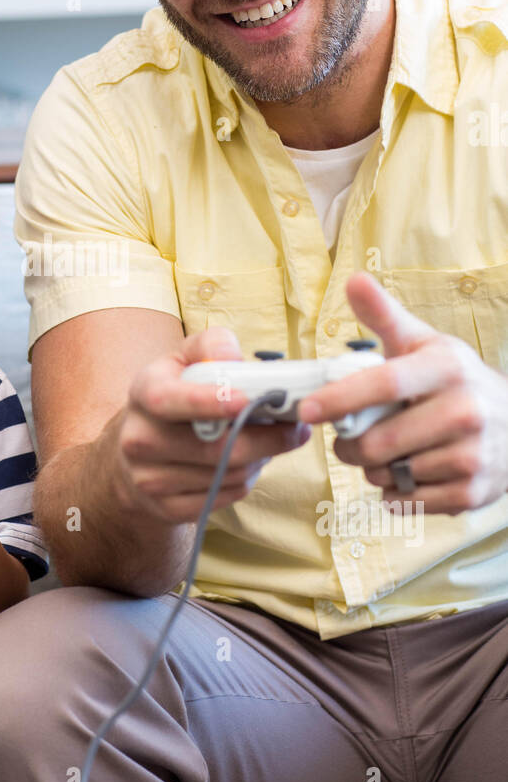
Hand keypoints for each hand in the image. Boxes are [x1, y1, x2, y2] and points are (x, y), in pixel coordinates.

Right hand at [114, 325, 311, 523]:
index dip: (208, 402)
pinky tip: (247, 463)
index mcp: (143, 394)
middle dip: (266, 439)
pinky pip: (224, 497)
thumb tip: (233, 358)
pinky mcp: (166, 508)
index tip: (248, 400)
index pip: (170, 400)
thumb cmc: (174, 394)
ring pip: (226, 475)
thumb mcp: (185, 359)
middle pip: (213, 448)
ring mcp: (149, 479)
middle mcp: (140, 439)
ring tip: (267, 442)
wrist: (135, 449)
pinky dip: (245, 480)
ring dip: (259, 459)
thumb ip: (212, 346)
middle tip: (297, 428)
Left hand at [298, 271, 507, 513]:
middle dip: (350, 446)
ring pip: (390, 474)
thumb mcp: (425, 344)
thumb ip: (385, 316)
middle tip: (348, 440)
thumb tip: (354, 280)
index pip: (384, 384)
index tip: (307, 409)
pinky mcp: (473, 491)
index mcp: (447, 368)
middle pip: (379, 441)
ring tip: (387, 453)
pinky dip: (396, 492)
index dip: (340, 399)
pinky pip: (409, 500)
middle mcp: (465, 410)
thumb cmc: (455, 381)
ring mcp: (472, 454)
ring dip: (373, 470)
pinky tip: (408, 472)